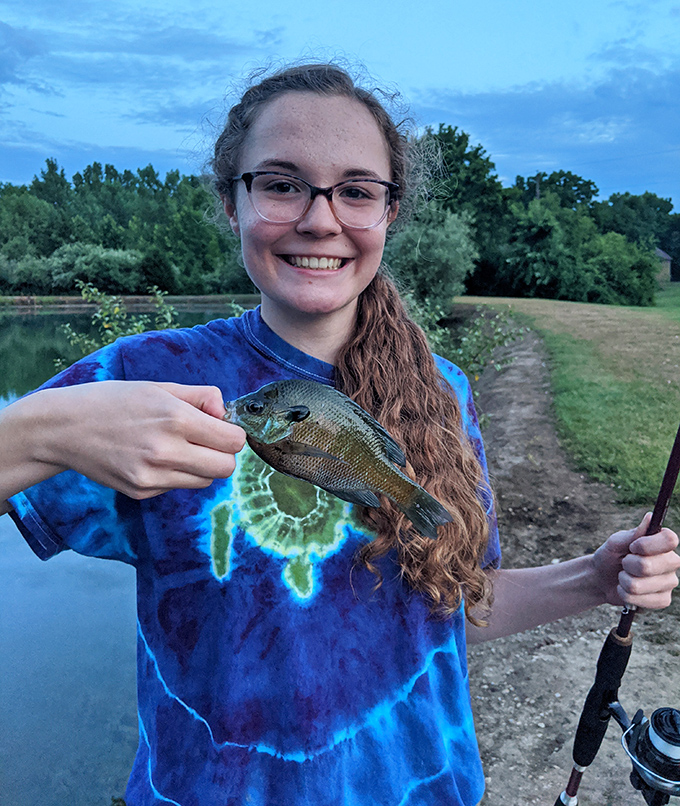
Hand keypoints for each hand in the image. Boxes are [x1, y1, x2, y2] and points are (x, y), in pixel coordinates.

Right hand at [34, 381, 245, 498]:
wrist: (64, 428)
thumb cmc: (113, 401)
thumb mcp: (160, 387)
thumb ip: (201, 396)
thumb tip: (225, 411)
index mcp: (175, 419)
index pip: (232, 441)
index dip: (232, 434)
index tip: (221, 428)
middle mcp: (166, 451)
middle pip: (225, 468)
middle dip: (222, 454)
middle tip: (206, 441)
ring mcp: (152, 477)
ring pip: (204, 481)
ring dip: (201, 466)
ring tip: (177, 447)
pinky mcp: (141, 492)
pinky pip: (177, 487)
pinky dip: (175, 474)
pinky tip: (152, 458)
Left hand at [592, 513, 679, 608]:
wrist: (602, 578)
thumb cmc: (611, 555)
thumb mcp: (616, 542)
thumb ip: (633, 533)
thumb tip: (650, 517)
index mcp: (663, 543)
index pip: (670, 540)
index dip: (647, 545)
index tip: (632, 547)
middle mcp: (671, 561)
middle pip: (648, 566)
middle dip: (627, 565)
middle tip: (624, 563)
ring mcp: (669, 581)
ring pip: (641, 585)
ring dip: (624, 581)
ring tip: (623, 577)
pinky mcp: (663, 599)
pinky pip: (643, 601)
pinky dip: (627, 596)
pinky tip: (627, 590)